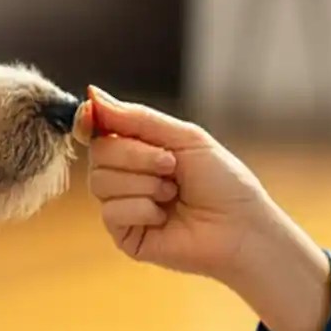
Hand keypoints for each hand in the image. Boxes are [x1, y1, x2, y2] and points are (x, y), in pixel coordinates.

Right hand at [75, 86, 330, 330]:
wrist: (241, 227)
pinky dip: (142, 209)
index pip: (98, 129)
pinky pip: (111, 212)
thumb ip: (138, 118)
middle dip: (136, 155)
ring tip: (173, 192)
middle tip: (171, 165)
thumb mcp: (185, 138)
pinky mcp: (124, 235)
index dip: (90, 121)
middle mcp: (126, 175)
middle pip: (98, 153)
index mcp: (139, 148)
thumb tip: (92, 94)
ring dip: (144, 183)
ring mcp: (123, 206)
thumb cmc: (222, 181)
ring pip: (100, 182)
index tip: (91, 116)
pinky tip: (164, 217)